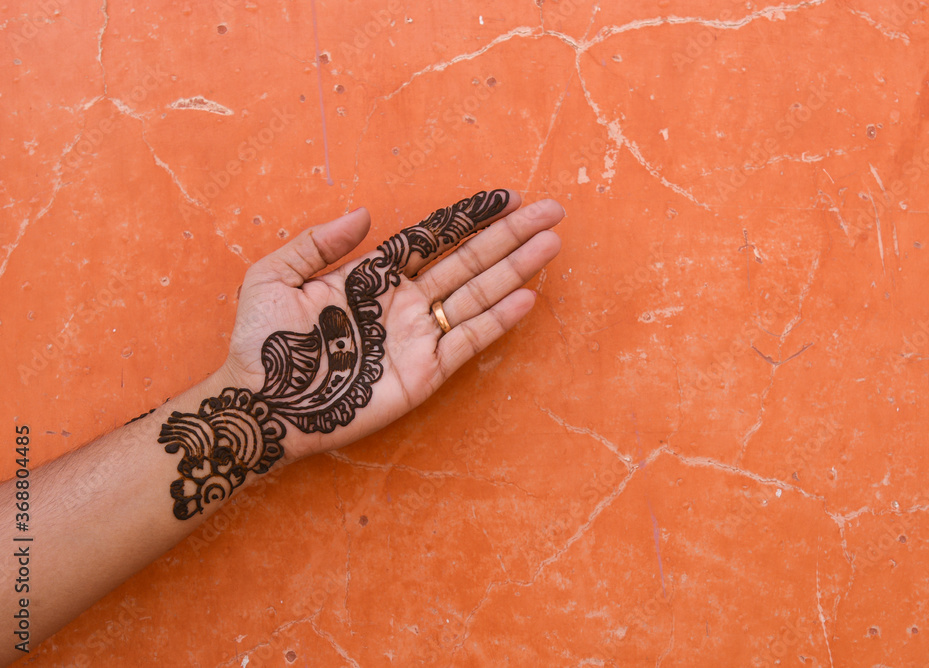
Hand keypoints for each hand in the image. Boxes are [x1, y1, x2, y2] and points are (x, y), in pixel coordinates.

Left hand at [218, 189, 562, 463]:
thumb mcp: (275, 276)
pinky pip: (468, 342)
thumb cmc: (261, 343)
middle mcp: (404, 302)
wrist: (260, 405)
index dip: (470, 217)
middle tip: (552, 211)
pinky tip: (527, 297)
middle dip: (511, 236)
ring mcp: (417, 337)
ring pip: (477, 295)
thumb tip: (364, 213)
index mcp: (374, 276)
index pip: (434, 238)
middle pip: (468, 260)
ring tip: (551, 243)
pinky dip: (497, 321)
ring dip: (516, 269)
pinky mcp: (424, 374)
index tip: (506, 196)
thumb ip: (317, 242)